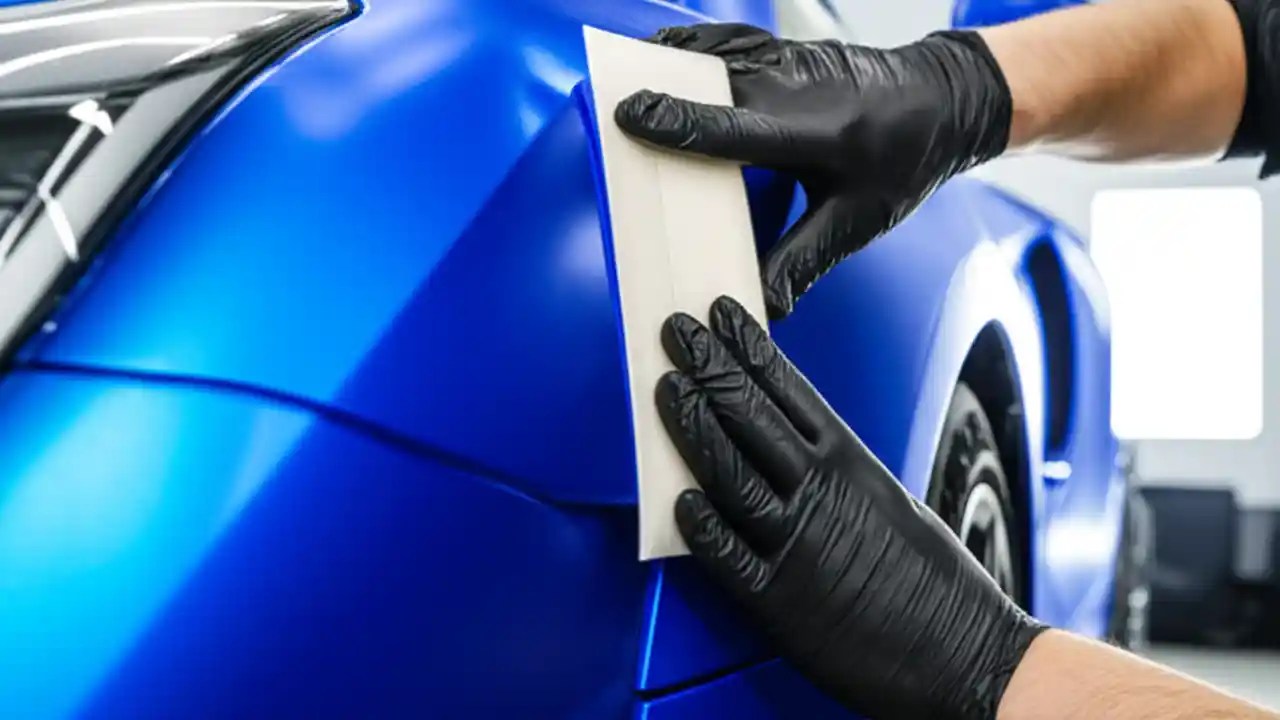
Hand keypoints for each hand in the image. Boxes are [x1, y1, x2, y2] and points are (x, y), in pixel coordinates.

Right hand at [616, 25, 1011, 318]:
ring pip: (713, 59)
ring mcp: (786, 61)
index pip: (732, 127)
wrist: (943, 97)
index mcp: (813, 131)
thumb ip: (803, 260)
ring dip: (666, 68)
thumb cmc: (904, 158)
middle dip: (656, 97)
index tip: (627, 115)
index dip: (678, 122)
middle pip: (710, 90)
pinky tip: (659, 57)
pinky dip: (688, 51)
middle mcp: (794, 87)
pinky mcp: (781, 51)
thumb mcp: (857, 220)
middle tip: (601, 109)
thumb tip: (760, 307)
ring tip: (616, 80)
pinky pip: (724, 44)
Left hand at [656, 296, 1043, 719]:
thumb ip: (833, 473)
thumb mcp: (886, 503)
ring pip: (732, 472)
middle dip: (709, 367)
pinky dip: (703, 526)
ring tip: (667, 388)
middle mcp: (823, 493)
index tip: (718, 313)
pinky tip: (679, 498)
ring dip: (694, 426)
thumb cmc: (931, 584)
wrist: (969, 657)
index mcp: (851, 463)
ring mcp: (799, 545)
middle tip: (677, 329)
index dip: (748, 347)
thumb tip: (785, 445)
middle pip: (752, 415)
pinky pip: (730, 556)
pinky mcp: (781, 603)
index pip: (788, 389)